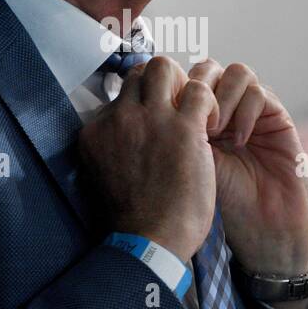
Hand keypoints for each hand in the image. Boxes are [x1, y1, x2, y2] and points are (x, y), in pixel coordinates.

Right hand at [78, 56, 217, 262]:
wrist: (149, 241)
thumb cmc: (134, 218)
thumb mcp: (107, 173)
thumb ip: (115, 145)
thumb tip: (132, 135)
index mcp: (96, 131)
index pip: (121, 93)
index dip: (144, 100)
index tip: (158, 115)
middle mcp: (119, 118)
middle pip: (140, 70)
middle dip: (163, 81)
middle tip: (179, 105)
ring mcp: (149, 119)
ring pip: (166, 67)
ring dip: (184, 84)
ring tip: (195, 112)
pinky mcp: (182, 127)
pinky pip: (199, 90)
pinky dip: (210, 103)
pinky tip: (211, 127)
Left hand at [188, 59, 307, 279]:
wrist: (258, 226)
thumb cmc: (216, 200)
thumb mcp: (185, 159)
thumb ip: (173, 127)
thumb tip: (151, 99)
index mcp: (195, 115)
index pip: (184, 77)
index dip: (176, 87)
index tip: (167, 114)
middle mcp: (223, 108)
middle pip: (209, 67)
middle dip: (199, 88)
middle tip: (192, 120)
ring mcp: (250, 111)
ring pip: (236, 72)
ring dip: (222, 97)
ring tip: (214, 130)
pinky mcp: (276, 117)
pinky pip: (259, 92)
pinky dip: (245, 112)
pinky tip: (238, 141)